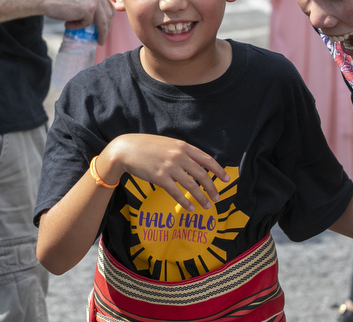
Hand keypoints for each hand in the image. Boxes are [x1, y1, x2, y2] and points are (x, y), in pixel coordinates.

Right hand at [42, 0, 114, 43]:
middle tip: (102, 36)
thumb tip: (98, 18)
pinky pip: (87, 23)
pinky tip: (67, 24)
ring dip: (101, 33)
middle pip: (109, 13)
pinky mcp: (89, 8)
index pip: (109, 3)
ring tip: (98, 40)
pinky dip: (78, 27)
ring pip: (103, 21)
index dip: (108, 16)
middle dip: (107, 27)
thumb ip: (89, 0)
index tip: (106, 26)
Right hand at [100, 135, 228, 211]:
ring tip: (207, 206)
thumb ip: (182, 152)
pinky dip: (186, 202)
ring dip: (201, 197)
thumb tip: (196, 164)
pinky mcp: (160, 178)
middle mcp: (179, 156)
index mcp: (183, 146)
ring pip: (191, 185)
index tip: (226, 179)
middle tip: (217, 198)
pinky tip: (191, 208)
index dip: (218, 170)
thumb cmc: (147, 146)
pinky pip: (176, 193)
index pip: (206, 159)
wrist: (126, 149)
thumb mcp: (168, 144)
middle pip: (202, 174)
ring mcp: (169, 167)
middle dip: (212, 188)